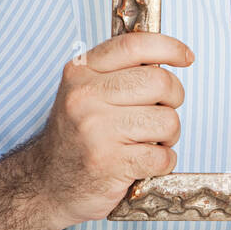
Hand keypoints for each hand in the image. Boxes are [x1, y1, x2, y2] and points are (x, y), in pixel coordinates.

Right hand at [24, 32, 192, 229]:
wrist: (45, 185)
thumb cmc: (78, 135)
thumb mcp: (86, 92)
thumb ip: (120, 72)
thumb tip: (171, 56)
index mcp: (81, 72)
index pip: (135, 45)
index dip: (169, 47)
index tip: (185, 58)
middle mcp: (85, 97)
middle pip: (161, 83)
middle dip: (173, 99)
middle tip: (160, 114)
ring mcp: (96, 130)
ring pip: (168, 121)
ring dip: (168, 135)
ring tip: (147, 140)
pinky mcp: (109, 163)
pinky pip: (163, 156)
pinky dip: (163, 161)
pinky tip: (143, 162)